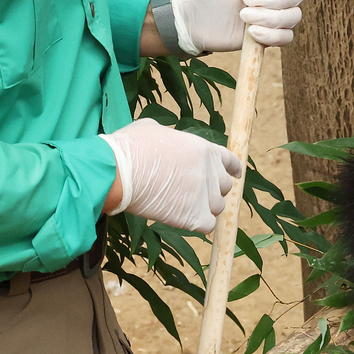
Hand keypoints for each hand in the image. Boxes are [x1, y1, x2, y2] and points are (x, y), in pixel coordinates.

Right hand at [100, 119, 242, 232]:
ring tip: (184, 207)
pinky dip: (199, 225)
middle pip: (225, 186)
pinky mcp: (194, 216)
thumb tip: (166, 138)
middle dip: (212, 190)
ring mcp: (204, 194)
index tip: (234, 176)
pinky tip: (184, 220)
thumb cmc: (131, 148)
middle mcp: (210, 171)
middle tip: (193, 193)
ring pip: (218, 207)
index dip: (231, 170)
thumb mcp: (154, 129)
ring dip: (205, 208)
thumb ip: (170, 137)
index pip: (230, 161)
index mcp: (204, 149)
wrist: (118, 172)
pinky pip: (208, 225)